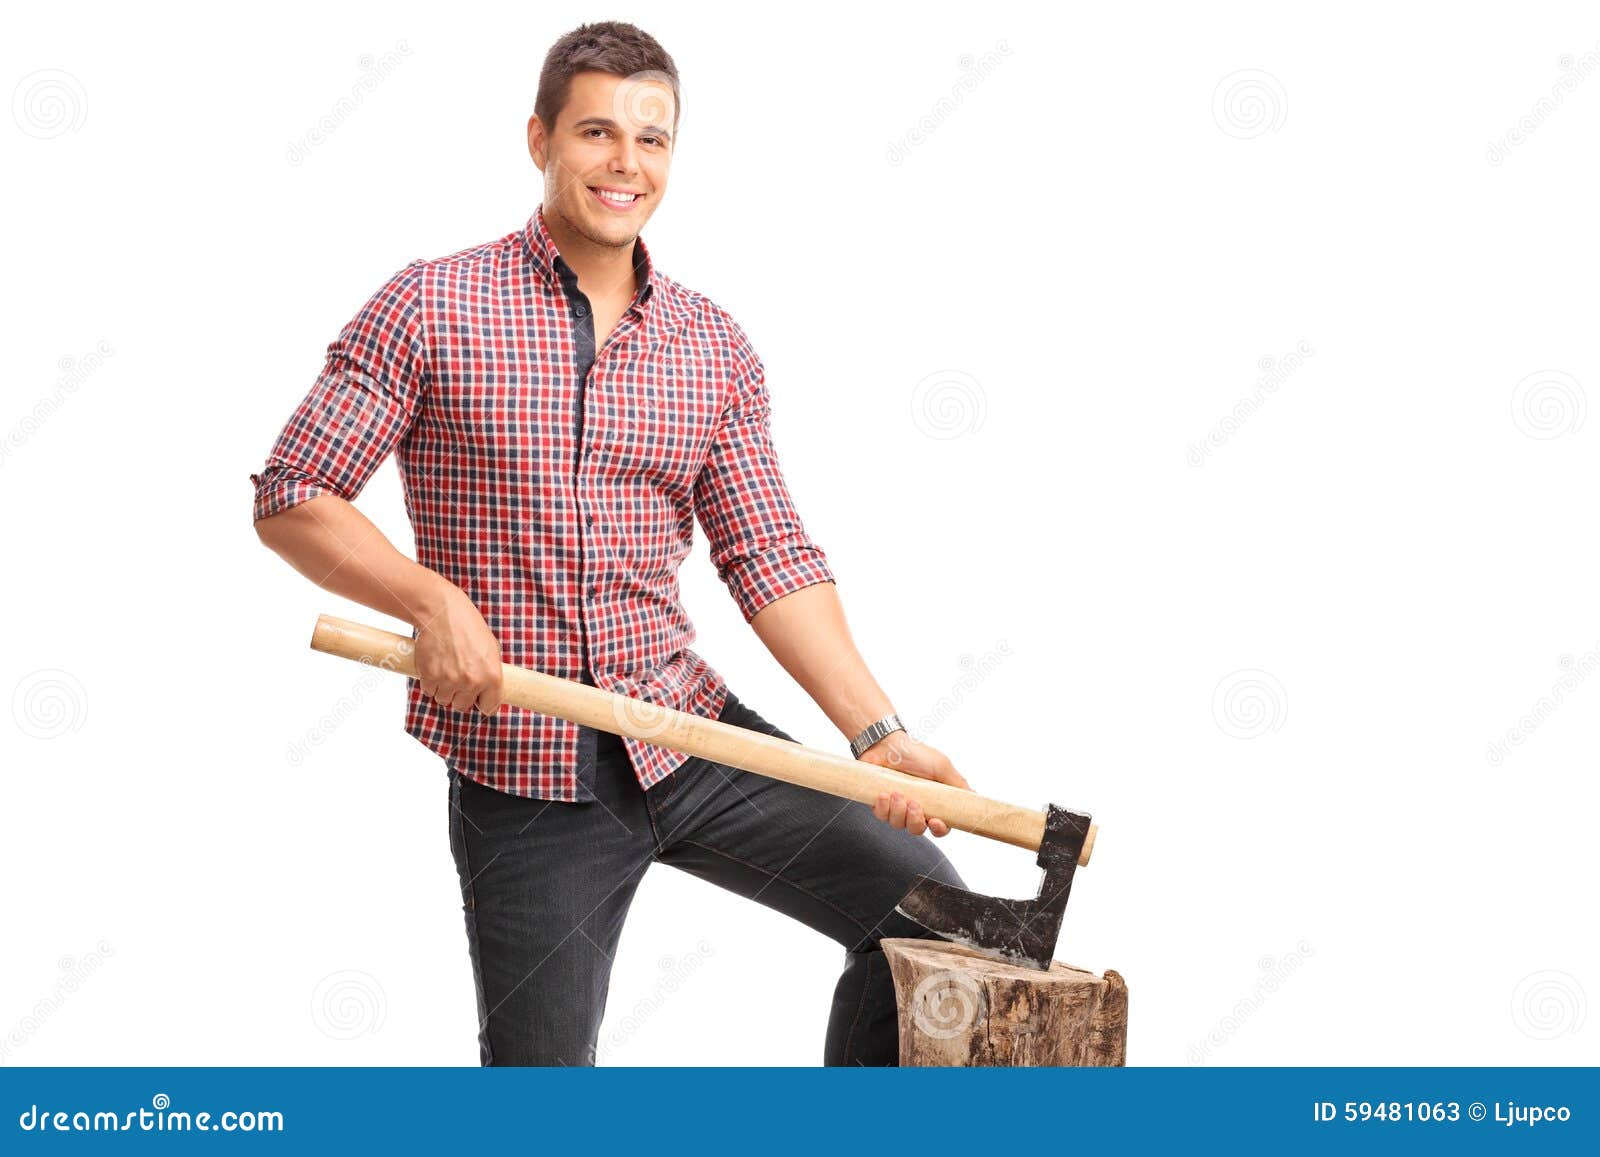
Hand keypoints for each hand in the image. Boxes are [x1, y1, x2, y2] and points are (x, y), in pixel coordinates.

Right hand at [414, 586, 503, 714]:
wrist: (442, 612)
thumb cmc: (468, 627)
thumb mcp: (490, 649)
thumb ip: (490, 673)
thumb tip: (488, 692)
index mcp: (492, 676)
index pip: (489, 708)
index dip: (482, 703)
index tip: (477, 698)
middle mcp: (472, 682)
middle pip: (462, 706)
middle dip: (459, 695)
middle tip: (457, 676)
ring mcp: (450, 680)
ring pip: (444, 699)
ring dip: (443, 688)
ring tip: (445, 667)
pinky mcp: (430, 676)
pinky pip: (429, 690)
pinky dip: (429, 681)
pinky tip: (434, 664)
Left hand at [857, 731, 971, 836]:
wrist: (888, 742)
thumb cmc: (916, 753)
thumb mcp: (942, 767)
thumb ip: (957, 785)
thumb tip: (975, 799)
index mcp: (933, 803)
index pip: (940, 827)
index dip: (939, 830)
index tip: (936, 822)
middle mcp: (916, 808)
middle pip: (918, 829)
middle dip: (915, 821)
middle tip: (914, 804)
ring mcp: (897, 807)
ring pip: (898, 824)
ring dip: (898, 811)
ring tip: (897, 793)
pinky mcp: (879, 804)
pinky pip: (882, 816)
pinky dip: (883, 808)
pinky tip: (884, 795)